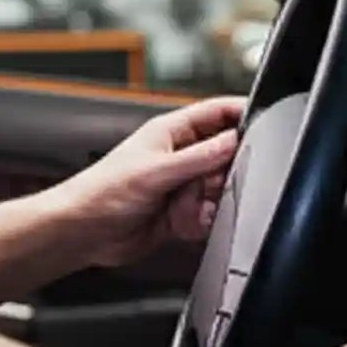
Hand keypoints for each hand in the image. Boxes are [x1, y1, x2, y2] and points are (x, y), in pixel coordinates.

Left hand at [55, 97, 242, 266]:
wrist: (83, 232)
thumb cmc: (102, 192)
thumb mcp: (158, 170)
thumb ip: (200, 157)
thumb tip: (234, 141)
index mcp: (170, 133)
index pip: (215, 113)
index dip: (240, 113)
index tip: (263, 121)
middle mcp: (178, 157)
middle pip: (224, 156)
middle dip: (225, 172)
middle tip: (215, 183)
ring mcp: (180, 185)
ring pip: (218, 188)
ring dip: (211, 201)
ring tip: (190, 207)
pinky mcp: (180, 213)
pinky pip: (208, 215)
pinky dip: (203, 221)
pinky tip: (187, 223)